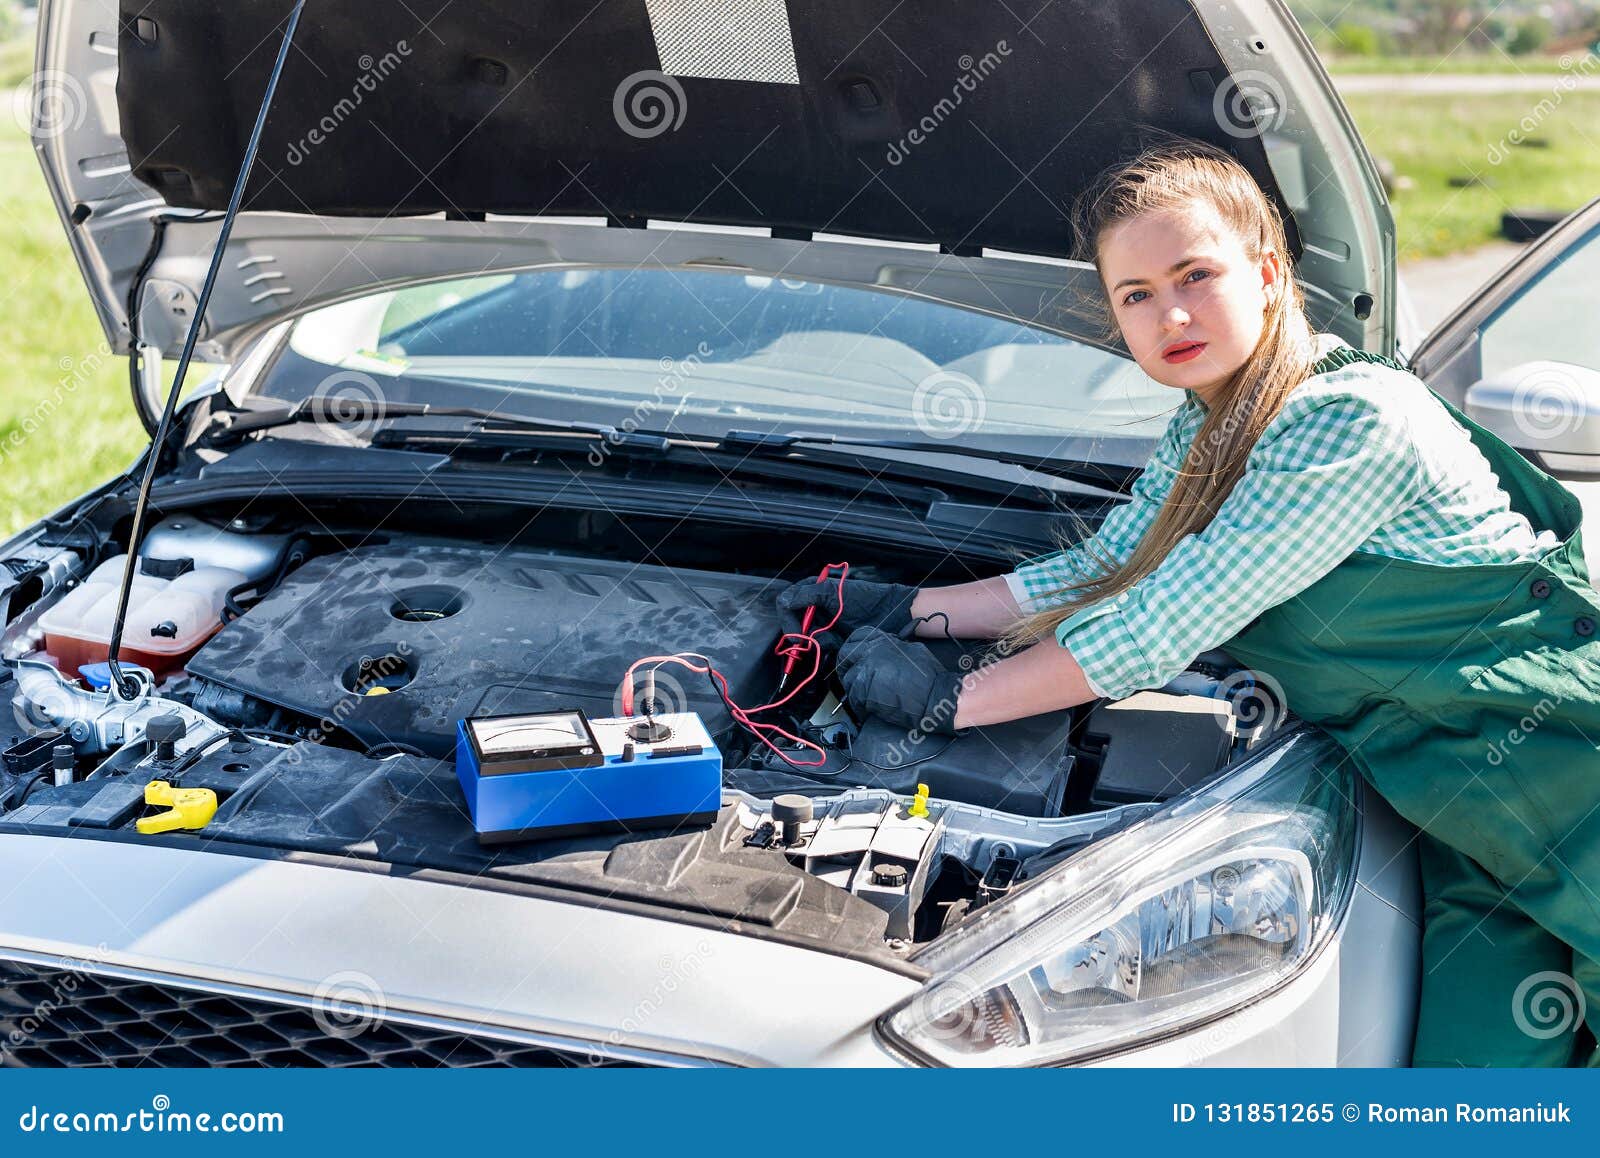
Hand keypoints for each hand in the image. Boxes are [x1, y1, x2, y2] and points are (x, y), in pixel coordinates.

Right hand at [775, 576, 917, 645]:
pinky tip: (836, 642)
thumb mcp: (832, 594)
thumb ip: (805, 594)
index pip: (786, 602)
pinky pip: (819, 643)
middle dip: (800, 633)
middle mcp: (814, 603)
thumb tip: (783, 601)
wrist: (891, 616)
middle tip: (808, 643)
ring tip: (830, 639)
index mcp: (812, 588)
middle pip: (792, 621)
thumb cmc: (864, 600)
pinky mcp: (832, 634)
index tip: (797, 635)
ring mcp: (823, 619)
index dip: (787, 619)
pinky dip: (825, 644)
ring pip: (805, 635)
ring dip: (814, 640)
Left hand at [835, 626, 965, 734]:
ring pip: (849, 679)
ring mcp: (867, 670)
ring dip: (854, 689)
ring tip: (862, 697)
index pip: (858, 637)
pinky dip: (859, 704)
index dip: (853, 648)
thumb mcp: (913, 650)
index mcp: (884, 641)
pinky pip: (854, 697)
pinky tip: (866, 708)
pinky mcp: (865, 690)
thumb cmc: (929, 677)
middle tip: (852, 678)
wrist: (934, 696)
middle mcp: (872, 653)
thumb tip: (886, 649)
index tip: (854, 658)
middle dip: (846, 668)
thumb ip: (895, 647)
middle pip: (845, 656)